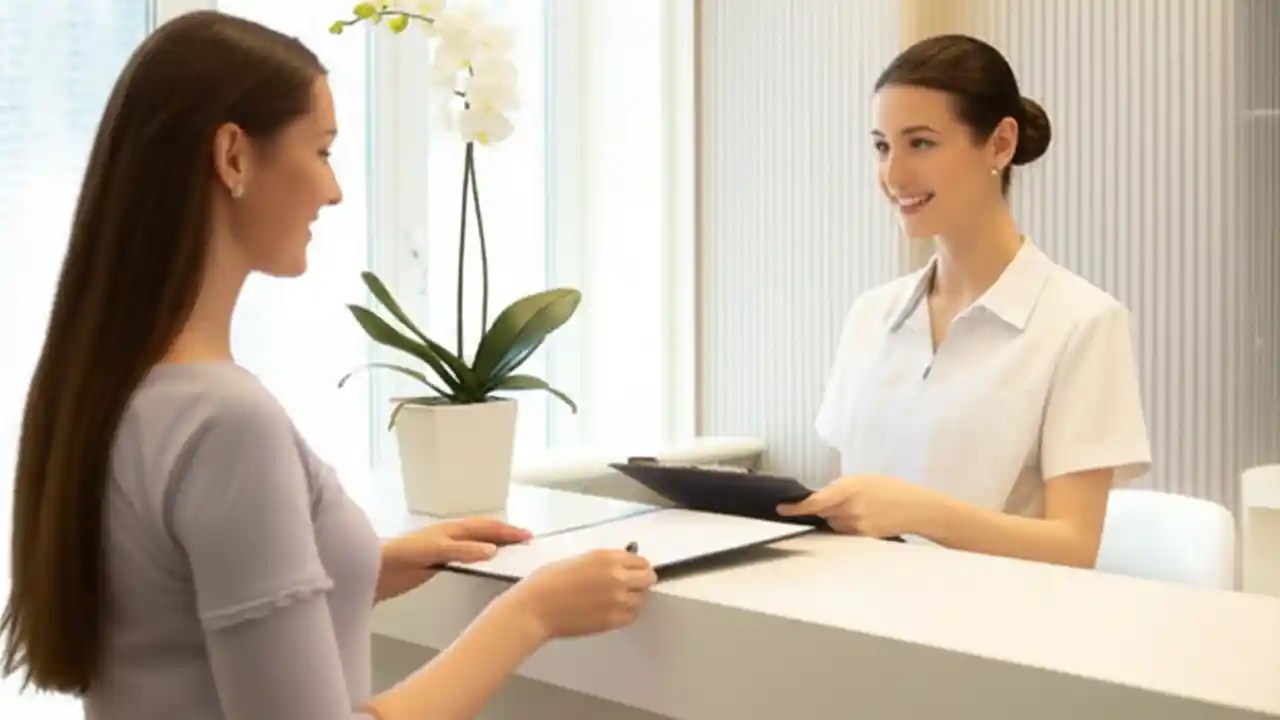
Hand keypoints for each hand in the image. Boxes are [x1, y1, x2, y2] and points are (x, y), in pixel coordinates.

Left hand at [378, 518, 531, 600]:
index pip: (485, 527)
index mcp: (450, 529)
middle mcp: (449, 535)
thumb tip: (492, 550)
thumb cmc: (401, 557)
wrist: (374, 571)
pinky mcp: (435, 562)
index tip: (526, 536)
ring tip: (511, 551)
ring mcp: (442, 548)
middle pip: (482, 532)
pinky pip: (466, 556)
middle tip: (525, 540)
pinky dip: (480, 557)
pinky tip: (484, 563)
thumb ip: (461, 551)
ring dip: (494, 544)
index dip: (506, 531)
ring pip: (475, 543)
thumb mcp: (433, 552)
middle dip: (504, 534)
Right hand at [505, 549, 656, 638]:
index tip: (633, 571)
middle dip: (641, 581)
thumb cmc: (548, 582)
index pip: (641, 561)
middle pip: (648, 578)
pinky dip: (626, 613)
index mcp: (608, 558)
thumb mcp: (580, 560)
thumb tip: (622, 567)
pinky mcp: (612, 621)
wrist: (535, 608)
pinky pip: (631, 616)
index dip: (637, 567)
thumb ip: (605, 563)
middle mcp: (618, 577)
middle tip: (631, 585)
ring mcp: (617, 600)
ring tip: (615, 599)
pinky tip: (611, 610)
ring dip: (633, 598)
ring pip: (641, 599)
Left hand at [776, 474, 943, 537]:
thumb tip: (820, 498)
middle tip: (843, 502)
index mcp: (848, 489)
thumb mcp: (863, 479)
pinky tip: (864, 519)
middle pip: (822, 514)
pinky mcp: (863, 538)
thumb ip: (840, 488)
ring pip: (833, 525)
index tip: (781, 508)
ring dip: (837, 519)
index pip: (815, 502)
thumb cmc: (890, 489)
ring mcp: (856, 527)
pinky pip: (845, 534)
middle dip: (825, 509)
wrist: (917, 508)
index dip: (796, 507)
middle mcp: (850, 510)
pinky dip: (848, 527)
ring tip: (859, 510)